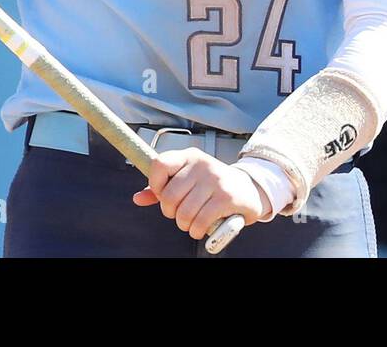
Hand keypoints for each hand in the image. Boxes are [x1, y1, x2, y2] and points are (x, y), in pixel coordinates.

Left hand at [132, 148, 268, 238]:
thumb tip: (137, 198)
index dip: (155, 185)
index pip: (159, 164)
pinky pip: (200, 221)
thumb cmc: (212, 185)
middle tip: (180, 214)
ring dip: (184, 224)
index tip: (162, 196)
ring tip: (191, 222)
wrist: (249, 189)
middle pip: (169, 196)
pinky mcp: (227, 198)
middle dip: (171, 213)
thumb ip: (162, 188)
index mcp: (189, 156)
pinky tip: (200, 228)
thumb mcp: (188, 179)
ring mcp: (215, 180)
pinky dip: (196, 230)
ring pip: (184, 212)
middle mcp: (202, 165)